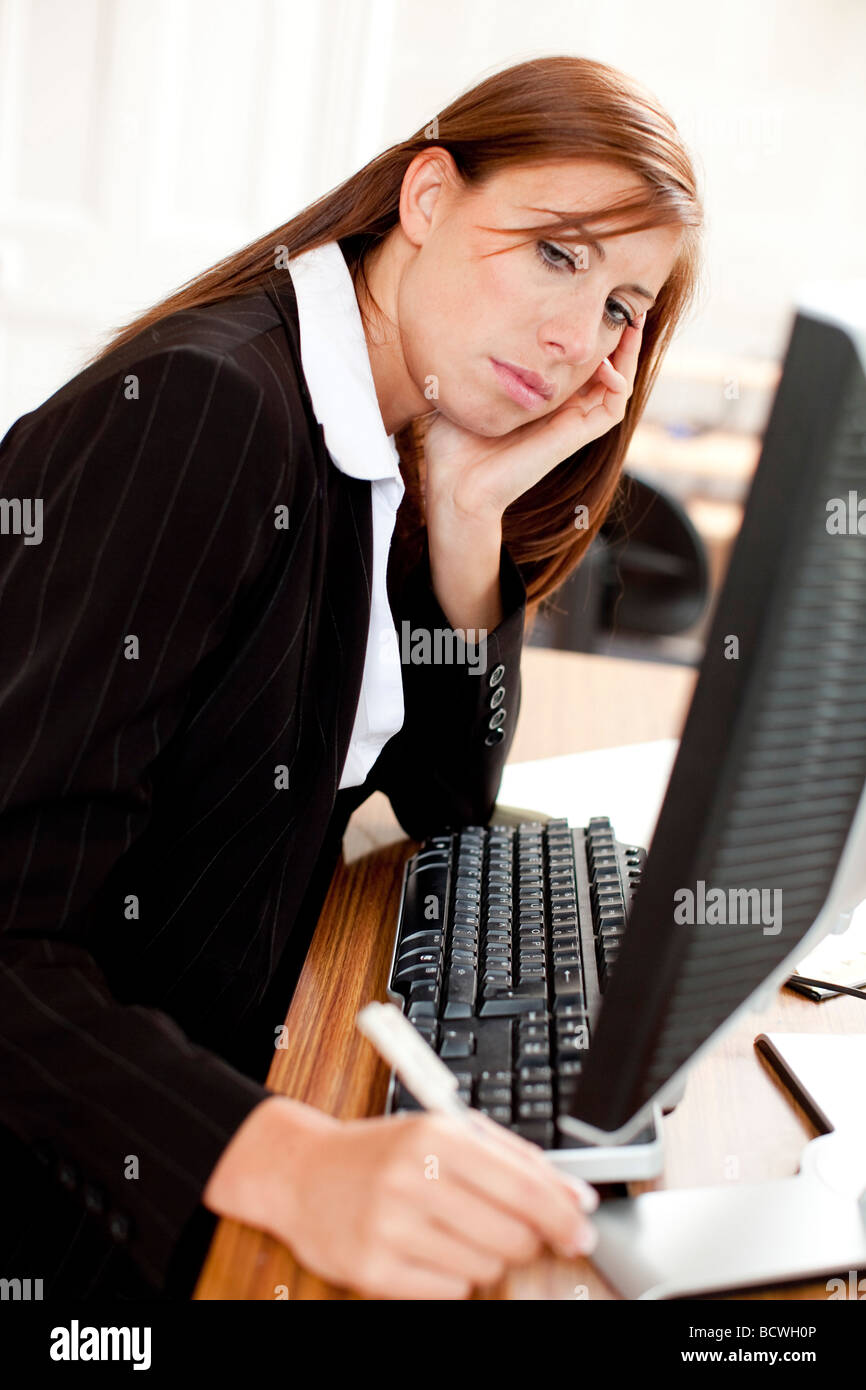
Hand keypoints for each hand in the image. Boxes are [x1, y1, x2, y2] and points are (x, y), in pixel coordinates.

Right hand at [203, 1096, 598, 1299]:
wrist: (302, 1174)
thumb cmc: (380, 1152)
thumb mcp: (443, 1131)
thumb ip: (512, 1157)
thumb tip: (573, 1195)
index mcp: (435, 1137)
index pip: (525, 1188)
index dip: (564, 1216)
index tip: (582, 1230)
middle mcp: (411, 1179)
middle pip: (513, 1234)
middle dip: (525, 1237)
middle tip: (510, 1227)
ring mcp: (390, 1227)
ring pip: (486, 1266)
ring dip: (483, 1254)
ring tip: (451, 1229)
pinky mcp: (373, 1270)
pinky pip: (450, 1291)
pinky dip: (450, 1276)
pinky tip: (427, 1249)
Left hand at [423, 314, 645, 527]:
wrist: (456, 484)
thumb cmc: (454, 442)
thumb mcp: (467, 385)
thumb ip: (479, 357)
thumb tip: (471, 318)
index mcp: (540, 396)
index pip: (575, 359)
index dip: (586, 331)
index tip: (588, 295)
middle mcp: (561, 408)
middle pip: (604, 366)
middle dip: (617, 334)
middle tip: (626, 301)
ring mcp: (571, 423)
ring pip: (617, 384)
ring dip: (628, 354)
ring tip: (633, 321)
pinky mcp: (574, 437)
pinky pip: (613, 408)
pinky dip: (620, 384)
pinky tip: (611, 362)